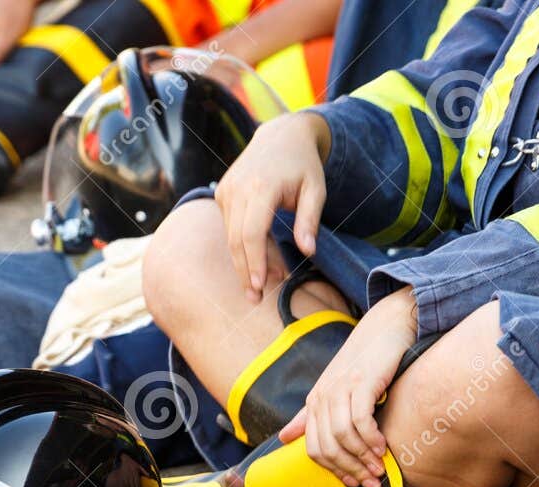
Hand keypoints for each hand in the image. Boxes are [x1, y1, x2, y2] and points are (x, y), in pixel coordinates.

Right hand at [214, 112, 329, 303]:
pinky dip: (241, 247)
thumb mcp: (316, 189)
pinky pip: (229, 228)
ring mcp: (227, 191)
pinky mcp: (222, 194)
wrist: (281, 136)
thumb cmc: (303, 165)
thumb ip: (310, 220)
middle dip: (246, 271)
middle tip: (255, 298)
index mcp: (262, 186)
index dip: (255, 261)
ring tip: (260, 285)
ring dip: (245, 263)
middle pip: (236, 240)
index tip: (260, 286)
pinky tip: (257, 261)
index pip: (252, 232)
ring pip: (230, 237)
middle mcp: (238, 188)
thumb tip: (308, 252)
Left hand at [278, 288, 416, 486]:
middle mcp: (322, 397)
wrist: (385, 329)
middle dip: (350, 469)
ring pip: (343, 436)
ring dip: (363, 457)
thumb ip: (308, 416)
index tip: (354, 482)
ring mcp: (340, 389)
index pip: (314, 449)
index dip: (333, 470)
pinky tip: (383, 446)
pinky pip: (360, 420)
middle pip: (328, 447)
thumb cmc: (362, 364)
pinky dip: (371, 438)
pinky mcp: (360, 382)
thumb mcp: (333, 391)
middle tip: (371, 482)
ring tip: (380, 468)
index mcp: (313, 404)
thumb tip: (283, 438)